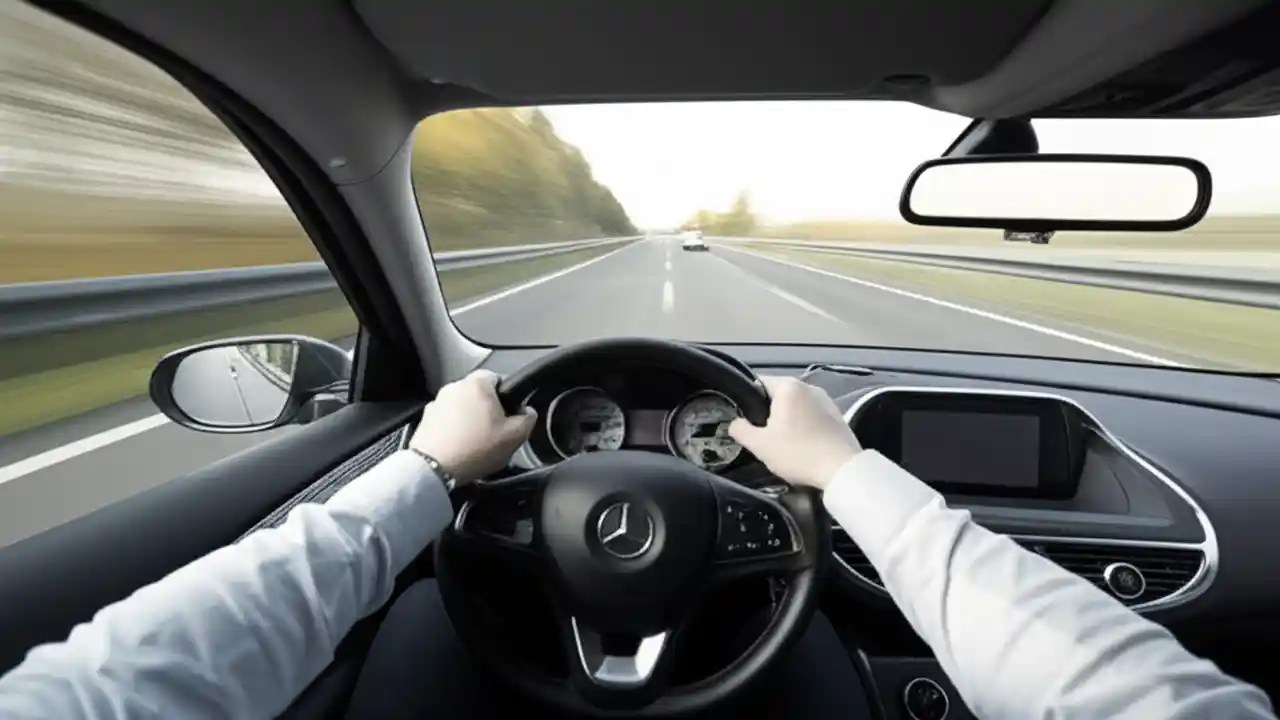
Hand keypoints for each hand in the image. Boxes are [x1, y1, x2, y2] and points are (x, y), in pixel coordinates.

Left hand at [409, 370, 536, 484]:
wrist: (435, 468)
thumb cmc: (474, 449)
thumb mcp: (515, 436)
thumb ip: (528, 419)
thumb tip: (527, 413)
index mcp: (478, 383)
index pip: (499, 378)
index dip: (507, 397)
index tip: (509, 415)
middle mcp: (455, 386)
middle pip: (479, 394)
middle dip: (487, 410)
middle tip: (495, 432)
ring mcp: (437, 402)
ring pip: (462, 408)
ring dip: (469, 420)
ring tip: (475, 444)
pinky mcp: (426, 419)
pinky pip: (446, 421)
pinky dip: (453, 430)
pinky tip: (459, 447)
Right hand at [729, 376, 861, 489]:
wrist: (842, 470)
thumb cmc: (798, 453)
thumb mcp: (760, 445)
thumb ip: (741, 430)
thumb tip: (734, 423)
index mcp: (788, 387)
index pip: (758, 383)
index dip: (746, 398)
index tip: (741, 417)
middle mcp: (808, 387)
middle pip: (779, 395)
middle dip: (768, 412)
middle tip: (759, 434)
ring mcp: (826, 401)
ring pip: (797, 407)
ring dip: (787, 420)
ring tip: (781, 442)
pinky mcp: (838, 416)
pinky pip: (812, 416)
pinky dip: (804, 426)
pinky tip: (802, 444)